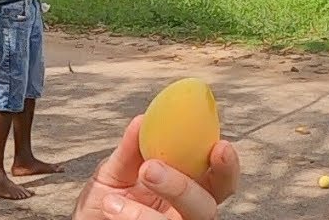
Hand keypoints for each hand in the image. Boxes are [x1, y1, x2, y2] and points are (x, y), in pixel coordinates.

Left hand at [73, 115, 238, 219]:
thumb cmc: (102, 203)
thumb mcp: (111, 174)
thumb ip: (130, 151)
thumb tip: (143, 120)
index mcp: (184, 187)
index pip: (214, 177)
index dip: (226, 165)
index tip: (220, 146)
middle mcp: (185, 213)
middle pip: (208, 205)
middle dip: (185, 186)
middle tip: (150, 168)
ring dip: (149, 210)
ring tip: (114, 198)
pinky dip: (134, 218)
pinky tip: (112, 209)